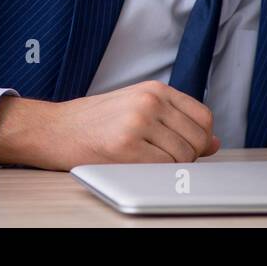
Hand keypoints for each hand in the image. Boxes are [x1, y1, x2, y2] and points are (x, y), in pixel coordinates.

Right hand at [0, 81, 219, 170]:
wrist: (51, 128)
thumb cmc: (91, 121)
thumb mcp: (135, 107)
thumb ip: (174, 120)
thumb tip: (214, 142)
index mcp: (154, 89)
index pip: (203, 117)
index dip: (201, 139)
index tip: (188, 148)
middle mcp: (149, 101)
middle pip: (196, 140)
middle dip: (187, 157)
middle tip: (158, 158)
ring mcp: (138, 122)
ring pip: (183, 158)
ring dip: (169, 168)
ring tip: (143, 161)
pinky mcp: (126, 146)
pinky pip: (163, 169)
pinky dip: (157, 176)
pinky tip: (136, 167)